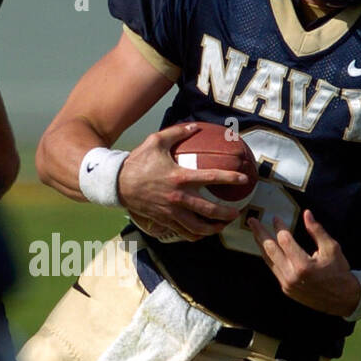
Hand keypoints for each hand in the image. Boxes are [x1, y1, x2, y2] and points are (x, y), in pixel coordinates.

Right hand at [117, 123, 249, 242]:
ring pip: (197, 227)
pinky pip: (183, 232)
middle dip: (227, 213)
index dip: (230, 178)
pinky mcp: (163, 220)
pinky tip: (202, 233)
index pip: (211, 177)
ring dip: (214, 228)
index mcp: (179, 177)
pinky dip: (196, 235)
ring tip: (223, 226)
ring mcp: (170, 212)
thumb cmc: (137, 161)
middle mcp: (177, 197)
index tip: (243, 179)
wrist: (116, 183)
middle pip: (209, 210)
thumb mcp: (156, 141)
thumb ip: (177, 132)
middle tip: (237, 212)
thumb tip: (195, 126)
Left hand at [251, 208, 360, 315]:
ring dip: (261, 245)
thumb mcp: (332, 248)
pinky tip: (266, 248)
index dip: (279, 227)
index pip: (285, 241)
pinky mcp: (286, 289)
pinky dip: (269, 257)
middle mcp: (291, 275)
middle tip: (252, 221)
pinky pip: (273, 269)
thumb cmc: (339, 272)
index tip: (276, 218)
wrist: (342, 299)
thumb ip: (317, 231)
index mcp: (303, 265)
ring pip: (268, 260)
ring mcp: (286, 284)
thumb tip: (307, 214)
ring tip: (255, 232)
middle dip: (260, 233)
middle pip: (270, 250)